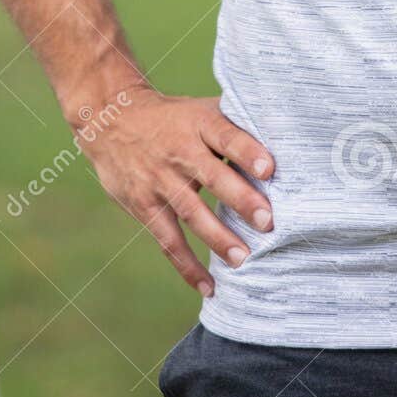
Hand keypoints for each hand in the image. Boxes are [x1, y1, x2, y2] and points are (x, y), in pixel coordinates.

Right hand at [79, 87, 274, 295]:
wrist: (111, 119)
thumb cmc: (172, 118)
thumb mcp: (199, 110)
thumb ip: (234, 125)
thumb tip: (285, 140)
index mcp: (198, 124)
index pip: (225, 135)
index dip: (246, 151)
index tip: (269, 169)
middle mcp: (179, 152)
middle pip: (212, 176)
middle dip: (240, 199)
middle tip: (268, 221)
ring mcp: (159, 180)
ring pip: (190, 212)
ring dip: (217, 237)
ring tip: (243, 259)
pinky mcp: (144, 205)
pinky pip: (168, 239)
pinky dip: (186, 265)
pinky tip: (208, 286)